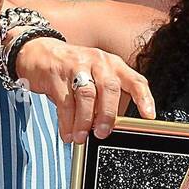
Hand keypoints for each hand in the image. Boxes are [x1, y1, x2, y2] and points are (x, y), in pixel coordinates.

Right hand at [14, 37, 154, 142]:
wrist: (39, 52)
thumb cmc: (74, 69)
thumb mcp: (96, 77)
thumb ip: (108, 98)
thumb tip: (113, 126)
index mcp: (113, 65)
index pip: (135, 80)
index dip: (144, 98)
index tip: (148, 116)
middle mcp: (98, 62)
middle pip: (109, 88)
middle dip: (107, 114)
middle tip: (103, 133)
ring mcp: (77, 65)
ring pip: (86, 95)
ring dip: (84, 120)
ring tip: (81, 137)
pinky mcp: (57, 73)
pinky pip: (64, 101)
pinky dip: (66, 121)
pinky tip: (68, 133)